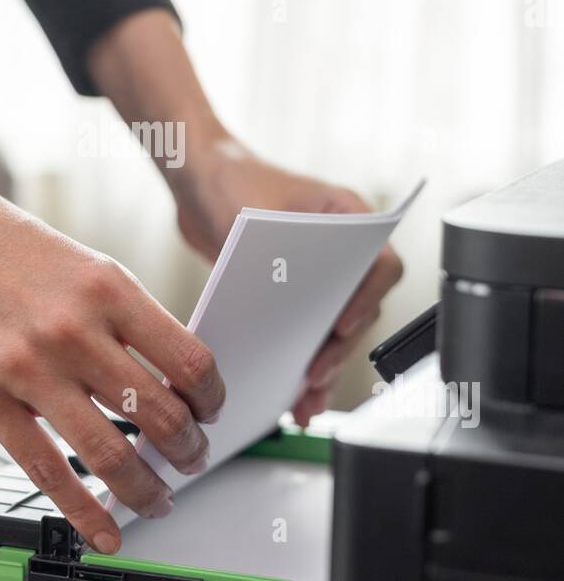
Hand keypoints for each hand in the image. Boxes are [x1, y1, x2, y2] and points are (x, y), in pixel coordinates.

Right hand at [0, 170, 225, 552]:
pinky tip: (102, 531)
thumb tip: (158, 376)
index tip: (212, 412)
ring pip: (112, 453)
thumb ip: (115, 316)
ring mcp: (27, 368)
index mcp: (107, 286)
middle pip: (160, 413)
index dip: (212, 399)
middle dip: (188, 450)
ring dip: (147, 489)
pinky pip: (47, 473)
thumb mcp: (74, 261)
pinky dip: (85, 513)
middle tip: (193, 460)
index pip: (190, 361)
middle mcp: (74, 328)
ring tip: (158, 498)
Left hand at [170, 137, 402, 423]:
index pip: (380, 261)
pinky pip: (310, 334)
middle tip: (315, 375)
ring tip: (306, 402)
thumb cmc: (232, 179)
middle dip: (340, 347)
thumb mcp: (250, 212)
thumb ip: (271, 249)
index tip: (341, 323)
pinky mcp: (297, 292)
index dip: (368, 297)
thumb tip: (283, 297)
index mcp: (346, 215)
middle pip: (360, 306)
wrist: (201, 180)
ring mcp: (322, 271)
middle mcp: (342, 246)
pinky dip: (303, 364)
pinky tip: (292, 395)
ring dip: (325, 366)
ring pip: (337, 329)